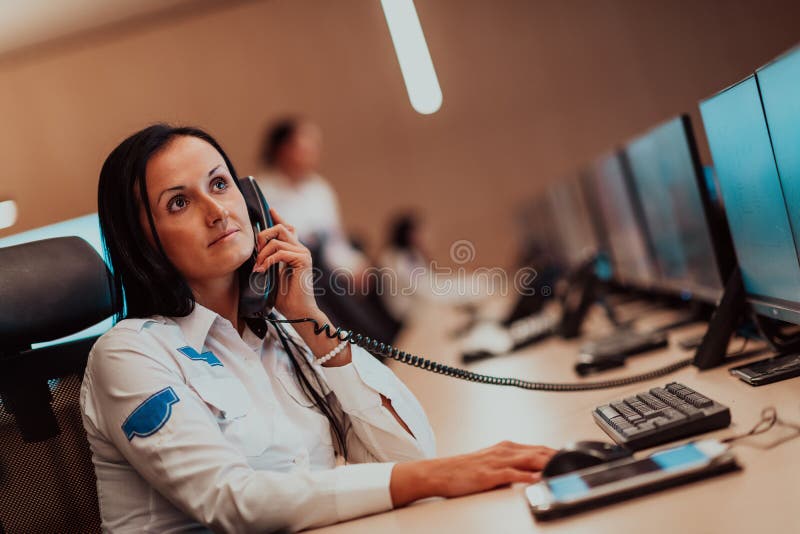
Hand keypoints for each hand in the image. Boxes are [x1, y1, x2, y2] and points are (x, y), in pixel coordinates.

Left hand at [253, 208, 317, 317]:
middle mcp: (301, 249)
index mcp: (295, 250)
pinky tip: (262, 270)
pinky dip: (268, 260)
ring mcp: (303, 253)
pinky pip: (280, 252)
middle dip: (263, 236)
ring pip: (278, 239)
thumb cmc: (284, 296)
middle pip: (280, 228)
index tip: (270, 209)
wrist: (297, 311)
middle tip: (256, 253)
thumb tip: (257, 247)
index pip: (288, 228)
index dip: (278, 217)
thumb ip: (269, 258)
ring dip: (263, 253)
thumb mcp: (272, 273)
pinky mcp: (303, 260)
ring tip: (258, 267)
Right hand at [390, 441, 556, 506]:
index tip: (572, 456)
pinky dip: (527, 475)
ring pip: (529, 459)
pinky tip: (538, 478)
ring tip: (564, 466)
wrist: (439, 472)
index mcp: (506, 447)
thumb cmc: (463, 470)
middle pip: (538, 451)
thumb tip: (530, 474)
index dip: (556, 452)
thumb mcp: (491, 463)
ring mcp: (497, 462)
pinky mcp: (489, 474)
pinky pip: (513, 474)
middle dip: (557, 456)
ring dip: (548, 462)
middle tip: (576, 460)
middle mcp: (504, 451)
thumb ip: (511, 466)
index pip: (538, 448)